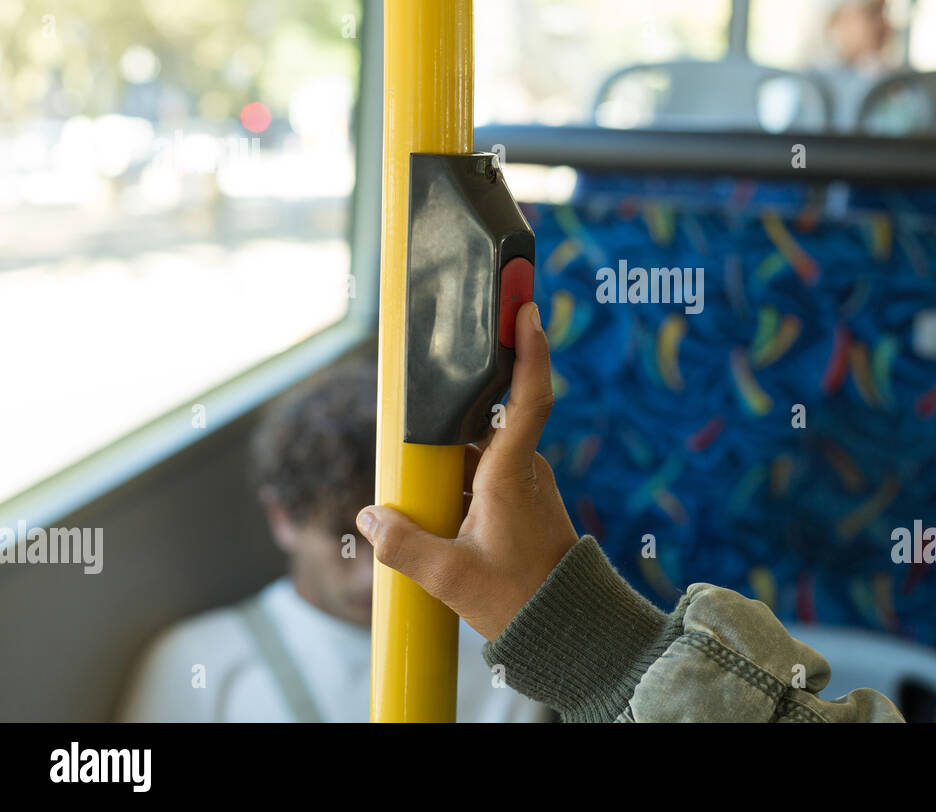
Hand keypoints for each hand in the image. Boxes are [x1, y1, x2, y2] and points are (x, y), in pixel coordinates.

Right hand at [357, 301, 578, 640]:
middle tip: (422, 446)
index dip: (531, 349)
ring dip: (450, 467)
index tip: (527, 310)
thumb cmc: (516, 600)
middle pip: (483, 423)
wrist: (563, 629)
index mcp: (512, 472)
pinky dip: (458, 484)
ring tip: (429, 507)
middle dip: (447, 427)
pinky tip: (438, 516)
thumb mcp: (450, 577)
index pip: (530, 396)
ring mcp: (525, 483)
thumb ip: (403, 544)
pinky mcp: (521, 501)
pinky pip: (484, 476)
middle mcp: (524, 468)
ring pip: (479, 454)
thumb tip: (369, 516)